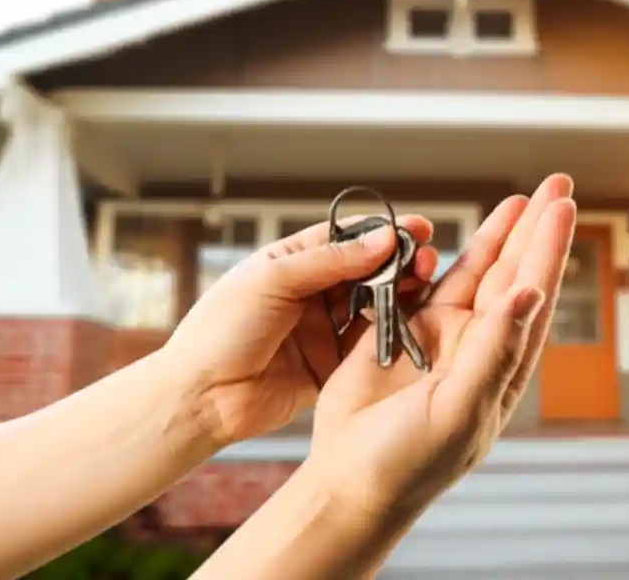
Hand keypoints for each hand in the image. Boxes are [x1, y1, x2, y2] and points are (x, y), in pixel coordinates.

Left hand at [161, 212, 440, 444]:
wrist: (200, 399)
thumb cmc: (219, 331)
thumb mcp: (273, 281)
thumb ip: (331, 261)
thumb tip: (383, 239)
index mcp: (291, 264)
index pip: (346, 239)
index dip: (383, 233)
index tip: (419, 229)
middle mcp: (310, 294)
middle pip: (367, 272)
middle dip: (399, 264)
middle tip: (428, 262)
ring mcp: (322, 330)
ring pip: (374, 306)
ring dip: (401, 296)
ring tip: (426, 288)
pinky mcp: (331, 366)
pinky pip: (369, 346)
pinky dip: (391, 334)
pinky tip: (411, 325)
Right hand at [306, 175, 575, 518]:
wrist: (349, 479)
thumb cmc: (408, 462)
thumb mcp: (458, 409)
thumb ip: (494, 351)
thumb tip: (530, 295)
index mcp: (503, 370)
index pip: (534, 298)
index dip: (549, 251)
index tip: (563, 209)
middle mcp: (480, 349)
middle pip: (516, 275)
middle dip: (536, 229)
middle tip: (558, 184)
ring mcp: (443, 337)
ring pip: (479, 273)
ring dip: (502, 235)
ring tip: (525, 197)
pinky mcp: (405, 329)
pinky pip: (430, 282)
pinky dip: (448, 254)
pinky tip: (472, 231)